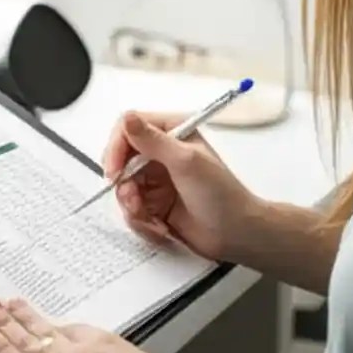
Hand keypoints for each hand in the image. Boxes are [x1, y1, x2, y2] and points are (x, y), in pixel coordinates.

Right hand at [102, 111, 263, 261]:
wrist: (236, 233)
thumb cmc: (220, 194)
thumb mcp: (186, 162)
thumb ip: (154, 140)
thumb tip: (128, 118)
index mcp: (171, 132)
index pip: (128, 129)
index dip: (116, 149)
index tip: (115, 172)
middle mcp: (161, 152)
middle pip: (119, 160)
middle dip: (123, 184)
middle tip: (133, 200)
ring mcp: (156, 178)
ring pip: (123, 187)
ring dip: (132, 206)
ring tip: (150, 218)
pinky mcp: (154, 202)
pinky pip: (131, 208)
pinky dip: (140, 220)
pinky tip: (159, 226)